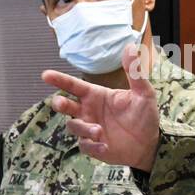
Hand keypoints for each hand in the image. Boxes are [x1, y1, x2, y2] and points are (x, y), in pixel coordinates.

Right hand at [42, 44, 160, 171]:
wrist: (148, 144)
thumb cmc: (144, 115)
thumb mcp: (143, 93)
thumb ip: (134, 73)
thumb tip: (130, 48)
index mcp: (96, 95)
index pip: (74, 85)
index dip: (59, 79)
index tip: (46, 75)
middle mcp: (89, 111)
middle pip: (65, 105)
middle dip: (60, 103)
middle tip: (61, 103)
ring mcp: (89, 128)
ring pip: (73, 126)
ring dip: (83, 128)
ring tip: (99, 131)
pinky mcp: (93, 146)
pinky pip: (85, 146)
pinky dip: (92, 146)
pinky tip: (104, 146)